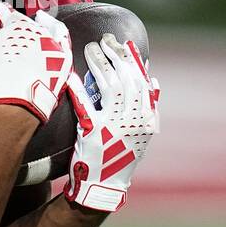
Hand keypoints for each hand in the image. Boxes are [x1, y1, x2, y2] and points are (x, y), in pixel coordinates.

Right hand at [0, 0, 72, 122]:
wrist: (18, 101)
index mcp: (16, 24)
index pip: (1, 9)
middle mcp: (37, 29)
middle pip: (20, 21)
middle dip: (6, 23)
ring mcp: (52, 42)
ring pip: (40, 27)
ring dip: (29, 27)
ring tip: (19, 32)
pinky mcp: (62, 57)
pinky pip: (61, 38)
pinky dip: (54, 32)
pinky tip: (48, 30)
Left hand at [63, 35, 159, 211]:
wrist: (106, 186)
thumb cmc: (121, 155)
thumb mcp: (142, 133)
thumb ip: (149, 107)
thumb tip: (153, 80)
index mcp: (146, 119)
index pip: (141, 81)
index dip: (133, 60)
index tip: (125, 43)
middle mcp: (133, 121)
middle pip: (126, 80)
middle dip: (115, 56)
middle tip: (105, 40)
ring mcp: (115, 126)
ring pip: (110, 87)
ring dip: (100, 64)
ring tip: (91, 48)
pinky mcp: (94, 133)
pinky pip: (86, 106)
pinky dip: (79, 89)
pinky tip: (72, 75)